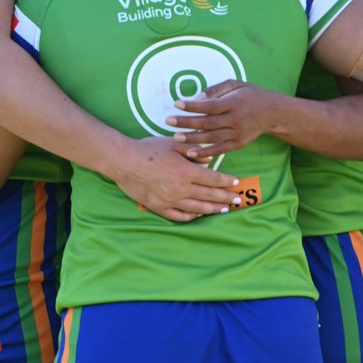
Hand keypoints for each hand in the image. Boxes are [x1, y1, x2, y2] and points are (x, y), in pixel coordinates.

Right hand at [108, 136, 241, 222]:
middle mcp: (181, 189)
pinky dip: (192, 217)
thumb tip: (209, 158)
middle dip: (226, 198)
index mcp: (186, 172)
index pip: (213, 179)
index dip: (226, 182)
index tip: (236, 183)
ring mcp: (170, 200)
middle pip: (209, 196)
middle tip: (238, 200)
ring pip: (197, 208)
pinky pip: (180, 216)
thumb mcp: (173, 145)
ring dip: (213, 209)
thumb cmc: (148, 150)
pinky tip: (199, 215)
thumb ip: (193, 152)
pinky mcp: (159, 207)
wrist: (124, 161)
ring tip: (224, 209)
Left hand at [165, 80, 279, 158]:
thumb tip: (198, 98)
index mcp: (235, 103)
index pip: (210, 106)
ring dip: (192, 138)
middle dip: (187, 122)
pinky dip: (205, 152)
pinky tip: (191, 152)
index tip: (177, 104)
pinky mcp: (238, 144)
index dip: (193, 106)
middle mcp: (236, 119)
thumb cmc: (250, 95)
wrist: (272, 113)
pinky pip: (220, 150)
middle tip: (168, 121)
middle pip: (208, 123)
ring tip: (175, 137)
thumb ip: (217, 89)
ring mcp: (237, 134)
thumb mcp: (236, 84)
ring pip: (212, 138)